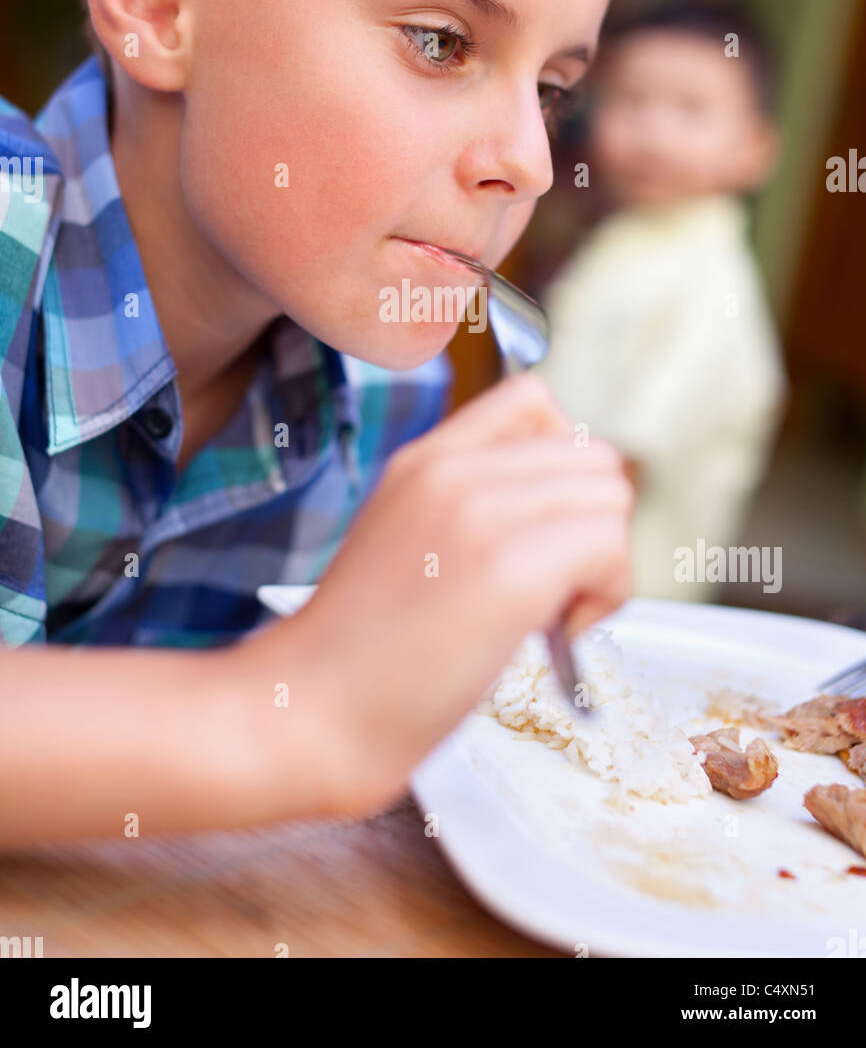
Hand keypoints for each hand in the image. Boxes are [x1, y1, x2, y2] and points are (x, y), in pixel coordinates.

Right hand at [242, 371, 632, 816]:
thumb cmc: (362, 652)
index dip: (565, 464)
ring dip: (604, 560)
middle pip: (593, 455)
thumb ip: (469, 506)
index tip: (545, 528)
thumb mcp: (403, 538)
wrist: (311, 710)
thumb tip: (561, 514)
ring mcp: (479, 513)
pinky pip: (609, 547)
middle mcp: (453, 470)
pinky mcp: (508, 570)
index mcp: (425, 458)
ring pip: (611, 495)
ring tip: (553, 612)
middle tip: (556, 584)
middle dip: (594, 522)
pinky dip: (606, 595)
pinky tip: (557, 634)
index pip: (535, 400)